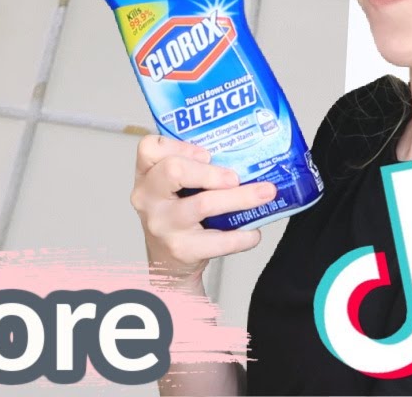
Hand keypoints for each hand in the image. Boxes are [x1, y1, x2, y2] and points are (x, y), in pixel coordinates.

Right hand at [130, 135, 276, 288]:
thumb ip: (197, 169)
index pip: (150, 148)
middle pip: (174, 170)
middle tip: (236, 177)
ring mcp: (162, 225)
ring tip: (264, 194)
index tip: (208, 154)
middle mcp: (147, 198)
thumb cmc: (177, 218)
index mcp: (147, 175)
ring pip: (203, 203)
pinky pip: (218, 240)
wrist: (167, 264)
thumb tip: (247, 157)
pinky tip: (254, 232)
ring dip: (240, 198)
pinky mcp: (180, 249)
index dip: (180, 146)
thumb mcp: (174, 189)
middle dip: (212, 171)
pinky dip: (243, 235)